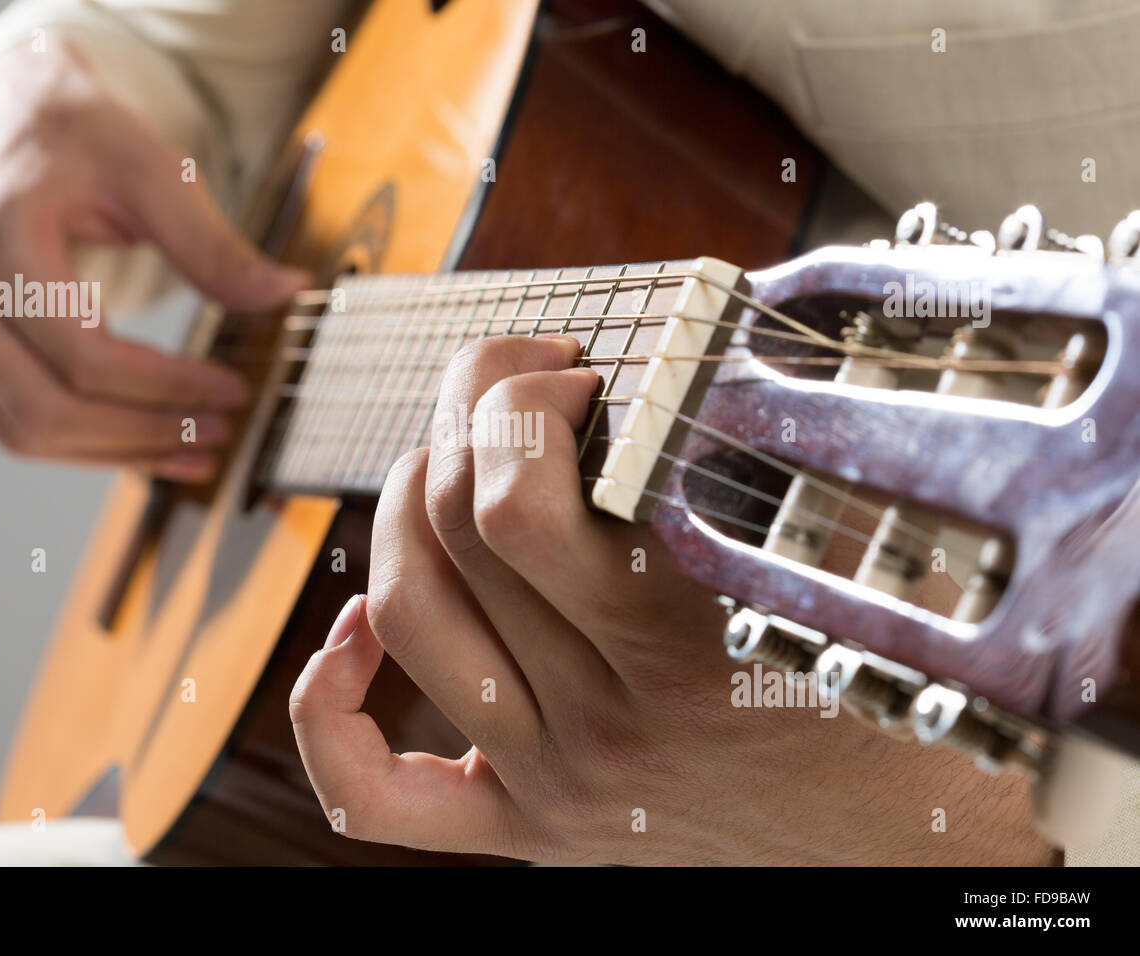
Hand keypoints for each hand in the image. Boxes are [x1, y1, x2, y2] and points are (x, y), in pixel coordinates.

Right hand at [0, 38, 304, 601]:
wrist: (1, 110)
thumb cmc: (75, 132)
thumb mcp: (149, 168)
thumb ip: (212, 243)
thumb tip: (290, 299)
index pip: (85, 354)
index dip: (167, 387)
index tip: (237, 391)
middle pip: (45, 408)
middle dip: (142, 434)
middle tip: (221, 435)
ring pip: (12, 432)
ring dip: (100, 463)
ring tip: (185, 461)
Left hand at [290, 335, 1055, 864]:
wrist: (914, 844)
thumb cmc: (896, 688)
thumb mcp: (854, 569)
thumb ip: (765, 469)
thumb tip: (678, 352)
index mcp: (681, 647)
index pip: (515, 494)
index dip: (520, 397)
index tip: (578, 376)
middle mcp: (599, 722)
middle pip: (449, 525)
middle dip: (465, 411)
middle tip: (521, 384)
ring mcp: (550, 782)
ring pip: (404, 614)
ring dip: (405, 502)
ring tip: (455, 460)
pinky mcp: (526, 831)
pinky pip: (372, 794)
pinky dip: (329, 705)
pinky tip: (354, 632)